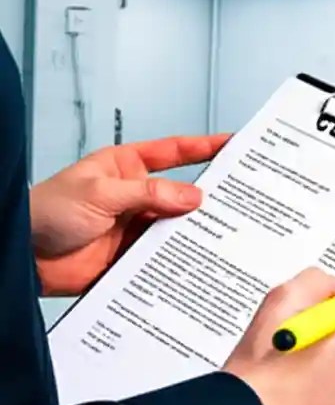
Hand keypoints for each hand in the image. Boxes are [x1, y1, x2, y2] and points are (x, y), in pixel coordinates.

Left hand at [30, 134, 230, 295]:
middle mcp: (134, 196)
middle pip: (182, 193)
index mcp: (125, 168)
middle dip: (210, 194)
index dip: (204, 147)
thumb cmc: (45, 214)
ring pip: (177, 226)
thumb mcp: (99, 194)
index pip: (173, 153)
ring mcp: (135, 226)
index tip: (234, 144)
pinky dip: (180, 257)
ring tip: (228, 232)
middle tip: (242, 196)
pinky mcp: (132, 256)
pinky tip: (199, 259)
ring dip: (196, 230)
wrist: (21, 260)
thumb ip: (148, 193)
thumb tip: (193, 195)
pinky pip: (164, 255)